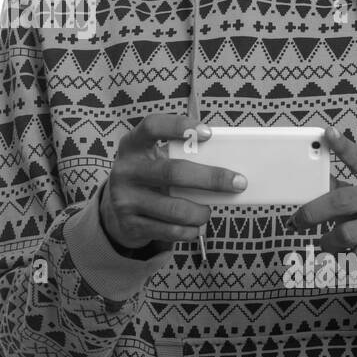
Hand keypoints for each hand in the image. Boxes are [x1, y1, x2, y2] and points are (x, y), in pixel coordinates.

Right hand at [100, 114, 246, 254]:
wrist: (118, 212)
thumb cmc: (151, 178)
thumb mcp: (156, 160)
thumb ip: (182, 157)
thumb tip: (228, 164)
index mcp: (132, 145)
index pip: (152, 126)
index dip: (178, 126)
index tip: (208, 133)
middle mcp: (125, 170)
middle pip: (172, 172)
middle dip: (211, 178)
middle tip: (238, 182)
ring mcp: (124, 199)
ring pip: (174, 208)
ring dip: (201, 212)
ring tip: (208, 211)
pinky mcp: (130, 224)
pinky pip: (170, 230)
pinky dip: (189, 230)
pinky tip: (195, 227)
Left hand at [288, 127, 356, 288]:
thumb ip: (345, 179)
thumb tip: (323, 153)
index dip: (345, 147)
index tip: (327, 134)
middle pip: (343, 202)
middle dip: (313, 214)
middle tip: (298, 222)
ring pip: (347, 235)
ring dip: (330, 242)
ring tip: (331, 242)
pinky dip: (347, 258)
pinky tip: (351, 255)